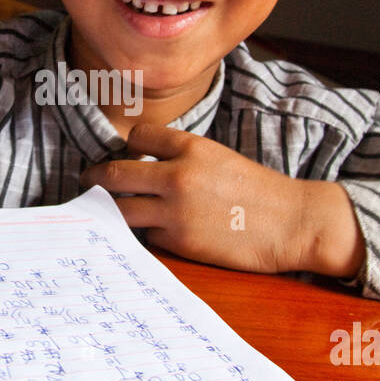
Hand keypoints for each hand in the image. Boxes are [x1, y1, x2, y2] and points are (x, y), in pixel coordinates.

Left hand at [78, 124, 364, 278]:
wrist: (292, 223)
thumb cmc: (259, 191)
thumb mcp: (220, 158)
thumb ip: (184, 158)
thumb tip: (146, 166)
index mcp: (191, 147)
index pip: (138, 138)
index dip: (130, 146)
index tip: (125, 155)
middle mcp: (177, 176)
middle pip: (115, 174)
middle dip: (96, 178)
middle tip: (87, 181)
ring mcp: (175, 212)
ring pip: (121, 209)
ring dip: (110, 209)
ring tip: (101, 210)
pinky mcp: (179, 242)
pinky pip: (148, 236)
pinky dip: (147, 233)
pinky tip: (154, 232)